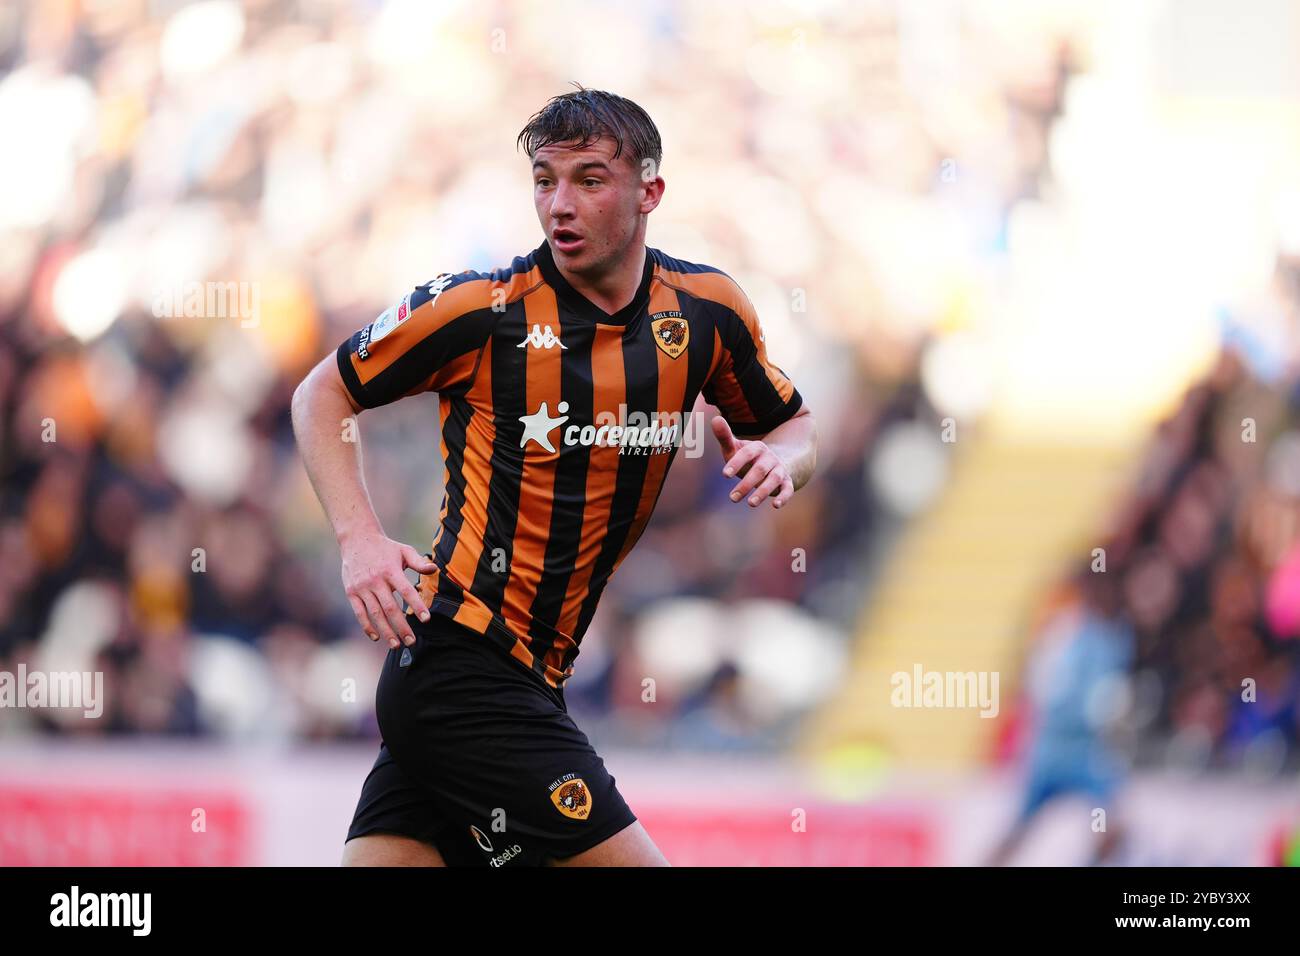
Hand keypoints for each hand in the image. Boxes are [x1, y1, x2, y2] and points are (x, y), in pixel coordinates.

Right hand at [340, 533, 436, 647]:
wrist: (357, 539)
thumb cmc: (385, 547)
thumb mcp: (404, 550)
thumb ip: (419, 562)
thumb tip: (435, 568)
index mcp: (391, 571)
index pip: (406, 591)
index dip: (417, 606)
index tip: (426, 619)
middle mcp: (376, 581)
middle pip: (391, 608)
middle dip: (402, 627)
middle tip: (411, 641)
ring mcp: (362, 588)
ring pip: (375, 614)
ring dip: (386, 631)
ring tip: (396, 645)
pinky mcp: (351, 592)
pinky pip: (359, 613)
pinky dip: (367, 626)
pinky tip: (376, 637)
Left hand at [711, 415, 794, 508]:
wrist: (778, 461)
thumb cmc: (750, 458)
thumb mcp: (737, 448)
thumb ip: (725, 437)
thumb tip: (715, 419)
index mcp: (757, 448)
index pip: (747, 453)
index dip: (737, 462)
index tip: (725, 474)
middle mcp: (770, 458)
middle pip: (760, 469)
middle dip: (747, 483)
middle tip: (732, 498)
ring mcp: (780, 470)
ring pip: (774, 479)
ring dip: (763, 491)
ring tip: (751, 503)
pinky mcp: (787, 482)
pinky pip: (788, 489)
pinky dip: (784, 497)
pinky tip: (776, 505)